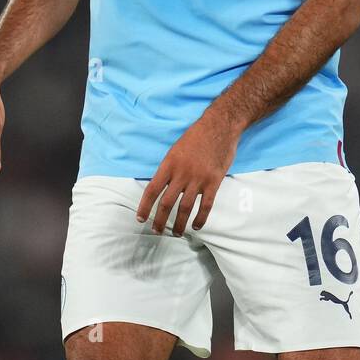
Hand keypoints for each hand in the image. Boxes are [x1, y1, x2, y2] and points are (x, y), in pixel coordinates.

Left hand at [136, 112, 239, 236]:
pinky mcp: (214, 181)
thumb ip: (169, 168)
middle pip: (167, 203)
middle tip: (157, 231)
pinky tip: (196, 226)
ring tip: (176, 233)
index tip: (140, 218)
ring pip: (185, 207)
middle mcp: (182, 173)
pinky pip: (206, 205)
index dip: (145, 206)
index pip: (152, 190)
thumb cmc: (197, 136)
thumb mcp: (176, 149)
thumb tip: (162, 185)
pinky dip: (200, 218)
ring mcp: (198, 178)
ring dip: (179, 223)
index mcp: (169, 164)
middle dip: (160, 220)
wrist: (220, 126)